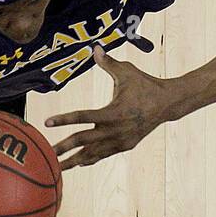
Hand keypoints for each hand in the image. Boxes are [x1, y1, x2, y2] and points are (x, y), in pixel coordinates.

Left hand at [46, 46, 173, 168]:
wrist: (168, 103)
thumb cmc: (146, 85)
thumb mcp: (127, 72)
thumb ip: (108, 63)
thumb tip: (95, 48)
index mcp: (113, 112)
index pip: (82, 117)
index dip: (63, 119)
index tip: (47, 122)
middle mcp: (116, 130)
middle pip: (84, 141)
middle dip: (64, 148)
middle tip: (47, 153)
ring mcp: (121, 140)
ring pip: (93, 153)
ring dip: (74, 160)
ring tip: (57, 168)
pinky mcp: (126, 145)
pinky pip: (104, 154)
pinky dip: (91, 159)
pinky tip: (79, 164)